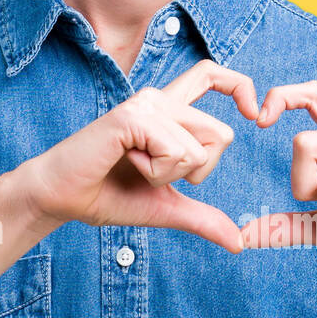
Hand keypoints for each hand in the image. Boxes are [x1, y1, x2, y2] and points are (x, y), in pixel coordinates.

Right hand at [14, 59, 260, 252]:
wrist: (62, 199)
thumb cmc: (106, 195)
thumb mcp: (165, 208)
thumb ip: (201, 218)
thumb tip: (239, 242)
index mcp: (167, 111)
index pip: (210, 75)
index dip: (239, 86)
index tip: (254, 114)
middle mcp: (158, 99)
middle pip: (221, 133)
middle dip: (199, 171)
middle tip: (154, 173)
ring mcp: (144, 104)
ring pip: (199, 146)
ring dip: (170, 174)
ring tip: (133, 167)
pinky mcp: (132, 116)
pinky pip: (175, 150)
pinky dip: (156, 171)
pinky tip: (125, 163)